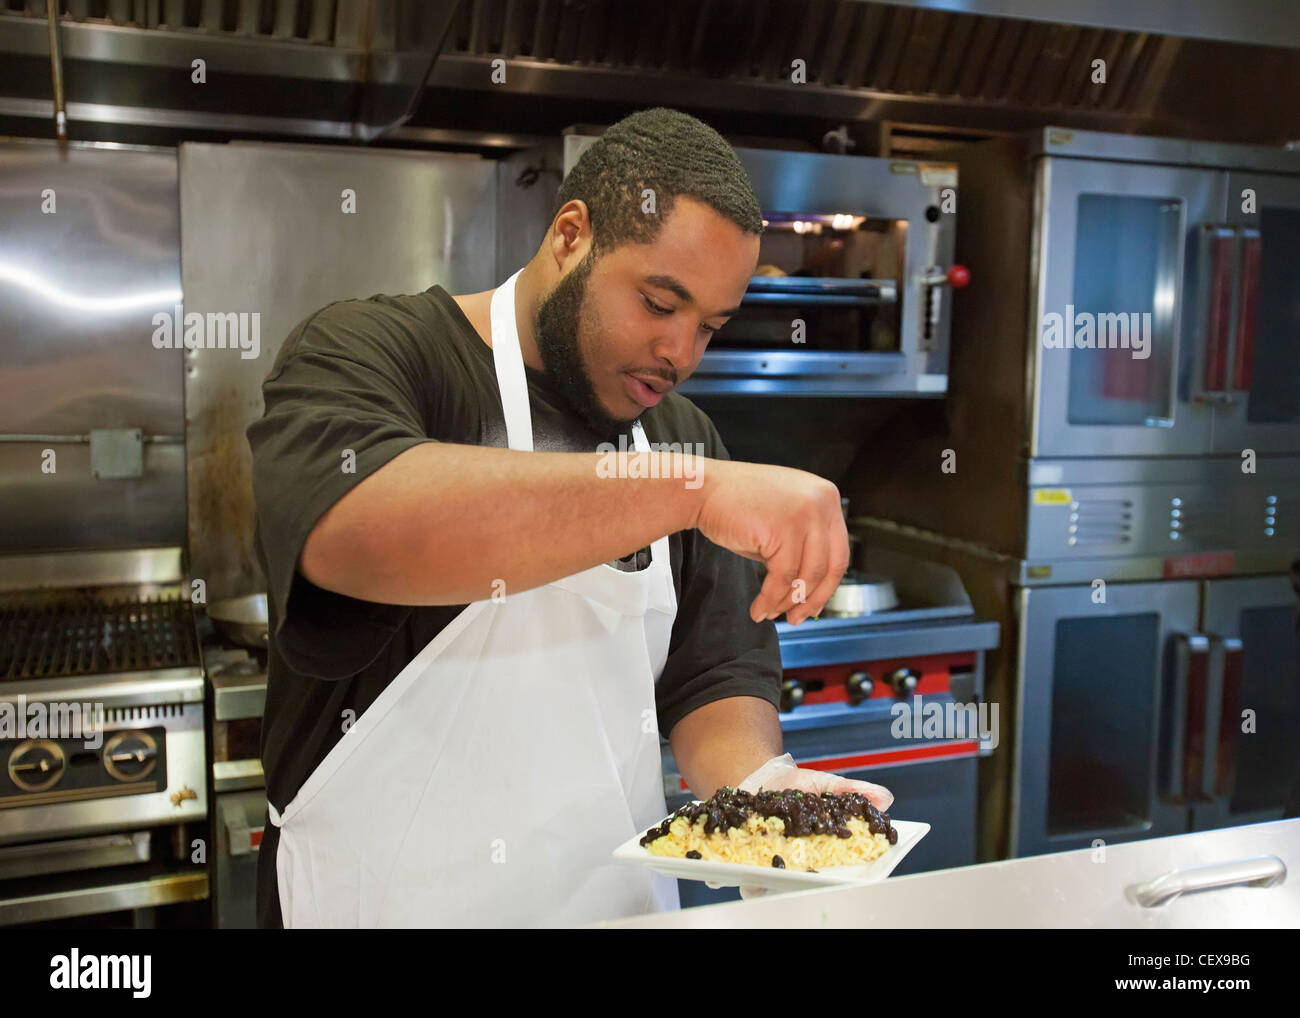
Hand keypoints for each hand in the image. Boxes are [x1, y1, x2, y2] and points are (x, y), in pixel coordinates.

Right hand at [692, 459, 849, 624]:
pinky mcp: (784, 529)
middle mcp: (821, 502)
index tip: (812, 605)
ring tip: (770, 612)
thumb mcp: (782, 522)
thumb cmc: (736, 505)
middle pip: (829, 566)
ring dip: (786, 602)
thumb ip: (803, 547)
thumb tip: (811, 591)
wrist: (702, 490)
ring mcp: (805, 513)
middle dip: (811, 599)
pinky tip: (758, 608)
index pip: (839, 551)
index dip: (826, 586)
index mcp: (826, 496)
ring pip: (806, 576)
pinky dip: (769, 599)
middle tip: (796, 618)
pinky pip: (782, 578)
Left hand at [706, 754, 893, 899]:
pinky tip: (721, 865)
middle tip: (794, 875)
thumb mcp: (823, 785)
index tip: (835, 875)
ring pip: (759, 889)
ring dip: (758, 884)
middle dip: (794, 884)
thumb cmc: (791, 786)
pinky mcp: (732, 861)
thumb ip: (851, 792)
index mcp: (814, 856)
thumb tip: (885, 798)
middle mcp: (788, 868)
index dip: (833, 880)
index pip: (827, 878)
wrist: (751, 774)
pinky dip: (722, 874)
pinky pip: (725, 877)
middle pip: (793, 889)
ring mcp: (760, 867)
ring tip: (757, 873)